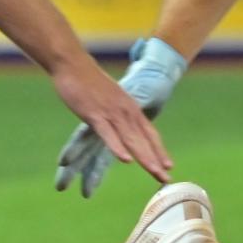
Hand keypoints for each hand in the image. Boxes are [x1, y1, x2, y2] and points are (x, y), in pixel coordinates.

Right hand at [53, 38, 185, 196]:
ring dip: (143, 157)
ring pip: (131, 139)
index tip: (168, 166)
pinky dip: (117, 146)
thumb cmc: (90, 81)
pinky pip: (107, 134)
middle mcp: (125, 112)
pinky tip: (124, 159)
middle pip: (144, 140)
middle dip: (155, 161)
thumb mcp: (111, 98)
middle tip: (166, 179)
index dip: (159, 150)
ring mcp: (111, 113)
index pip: (149, 133)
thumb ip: (118, 112)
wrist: (73, 63)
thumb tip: (123, 123)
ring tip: (155, 172)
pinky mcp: (94, 114)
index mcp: (130, 109)